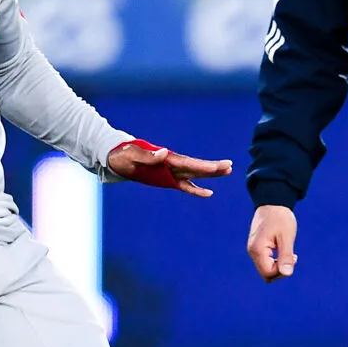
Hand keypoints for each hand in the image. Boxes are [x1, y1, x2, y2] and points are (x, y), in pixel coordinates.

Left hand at [107, 140, 232, 196]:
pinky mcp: (167, 179)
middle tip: (230, 166)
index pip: (188, 163)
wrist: (117, 157)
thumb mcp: (132, 155)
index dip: (204, 166)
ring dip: (210, 175)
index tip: (219, 166)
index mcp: (166, 158)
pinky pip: (185, 185)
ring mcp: (171, 172)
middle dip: (213, 168)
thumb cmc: (123, 155)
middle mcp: (172, 164)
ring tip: (228, 171)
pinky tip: (208, 193)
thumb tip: (164, 153)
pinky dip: (196, 189)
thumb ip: (148, 156)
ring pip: (194, 174)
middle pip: (196, 167)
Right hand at [247, 204, 298, 281]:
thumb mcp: (286, 237)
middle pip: (266, 274)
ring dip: (279, 265)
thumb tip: (286, 274)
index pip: (268, 273)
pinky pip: (265, 261)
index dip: (282, 271)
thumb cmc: (280, 218)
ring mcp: (253, 249)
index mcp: (258, 250)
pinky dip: (275, 259)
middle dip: (280, 270)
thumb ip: (286, 256)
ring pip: (266, 268)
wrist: (272, 201)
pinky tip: (283, 249)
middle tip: (292, 257)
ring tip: (289, 253)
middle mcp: (252, 251)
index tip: (292, 258)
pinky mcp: (256, 246)